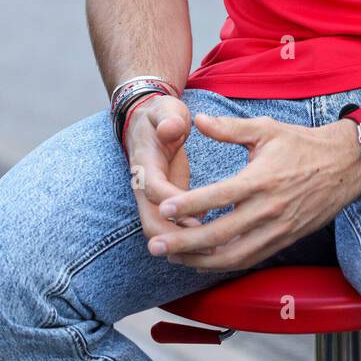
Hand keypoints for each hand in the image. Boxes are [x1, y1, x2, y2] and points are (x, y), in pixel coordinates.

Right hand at [124, 95, 213, 250]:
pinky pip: (171, 229)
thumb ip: (168, 118)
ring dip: (183, 244)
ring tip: (216, 251)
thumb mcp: (165, 110)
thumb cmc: (162, 115)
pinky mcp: (166, 203)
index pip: (153, 190)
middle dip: (177, 237)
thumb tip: (170, 128)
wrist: (149, 122)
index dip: (173, 204)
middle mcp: (145, 186)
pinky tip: (214, 246)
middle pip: (151, 222)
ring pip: (160, 231)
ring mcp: (153, 198)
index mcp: (145, 164)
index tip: (199, 212)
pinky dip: (187, 240)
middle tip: (210, 245)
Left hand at [146, 112, 360, 271]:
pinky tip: (202, 261)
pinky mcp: (285, 240)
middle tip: (155, 245)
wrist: (344, 165)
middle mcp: (269, 209)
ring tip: (173, 257)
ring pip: (234, 255)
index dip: (189, 205)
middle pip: (221, 234)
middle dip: (185, 242)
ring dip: (200, 260)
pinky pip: (250, 259)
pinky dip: (224, 264)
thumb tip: (197, 120)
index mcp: (262, 179)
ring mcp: (278, 229)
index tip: (163, 208)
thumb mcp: (266, 129)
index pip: (219, 197)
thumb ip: (229, 128)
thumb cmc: (301, 144)